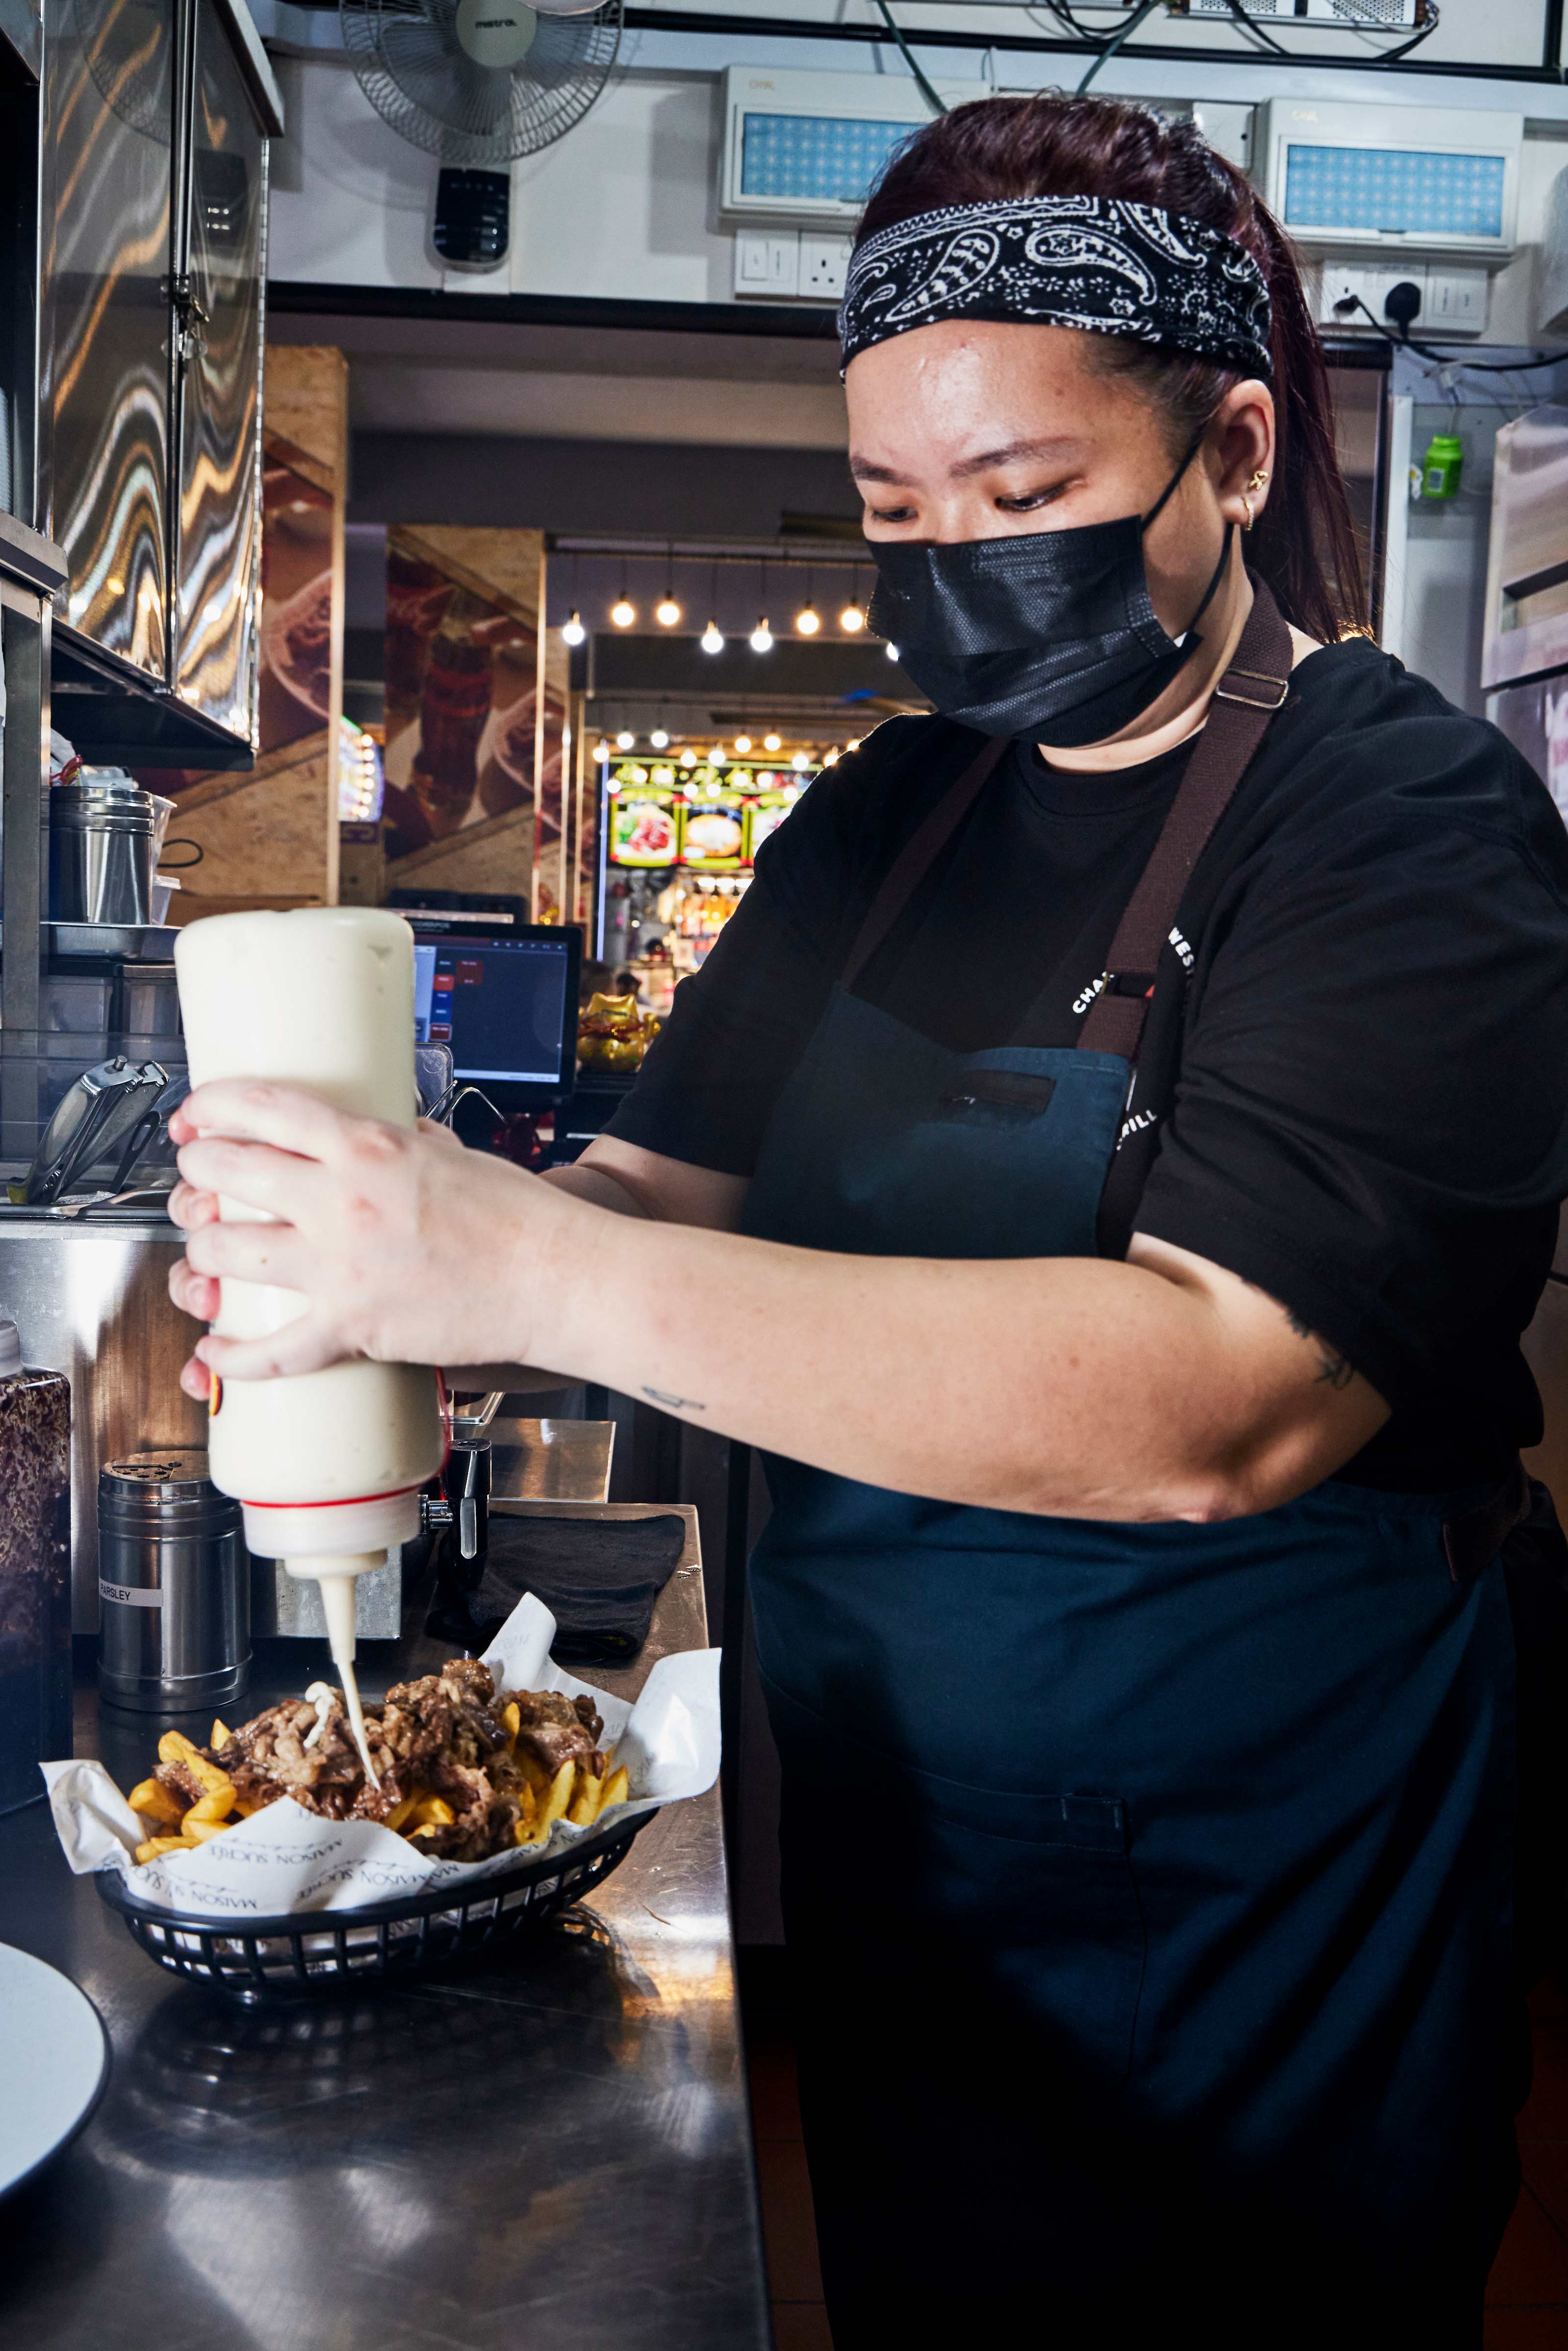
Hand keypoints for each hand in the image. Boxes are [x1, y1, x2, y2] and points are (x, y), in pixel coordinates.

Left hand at [167, 1081, 571, 1395]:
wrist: (556, 1279)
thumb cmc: (520, 1219)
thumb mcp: (454, 1153)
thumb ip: (406, 1143)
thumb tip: (386, 1135)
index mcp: (368, 1146)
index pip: (262, 1107)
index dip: (211, 1107)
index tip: (197, 1116)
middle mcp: (343, 1198)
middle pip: (226, 1172)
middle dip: (196, 1174)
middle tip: (196, 1181)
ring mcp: (341, 1266)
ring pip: (226, 1251)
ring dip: (201, 1251)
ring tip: (207, 1253)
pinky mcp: (352, 1326)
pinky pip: (269, 1349)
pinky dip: (230, 1357)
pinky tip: (213, 1352)